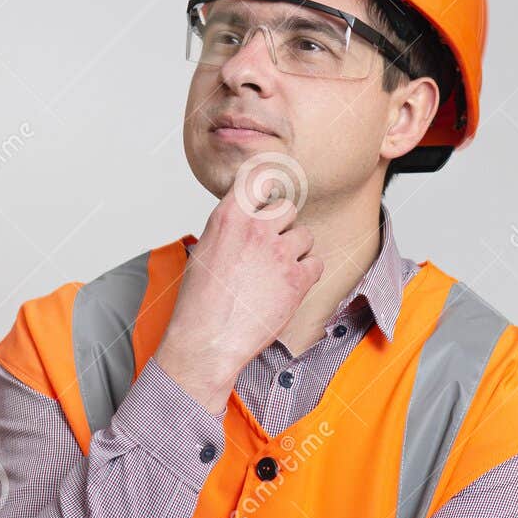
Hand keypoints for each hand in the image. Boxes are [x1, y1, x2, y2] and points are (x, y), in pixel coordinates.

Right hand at [155, 184, 322, 412]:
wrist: (207, 340)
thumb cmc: (200, 302)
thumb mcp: (206, 249)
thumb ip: (231, 227)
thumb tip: (250, 218)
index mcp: (229, 216)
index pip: (259, 177)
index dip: (269, 186)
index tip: (271, 194)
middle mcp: (256, 228)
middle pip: (288, 208)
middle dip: (283, 226)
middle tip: (269, 249)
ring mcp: (280, 252)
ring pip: (305, 235)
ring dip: (296, 251)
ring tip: (276, 273)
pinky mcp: (298, 279)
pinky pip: (316, 263)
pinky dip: (307, 274)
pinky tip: (287, 287)